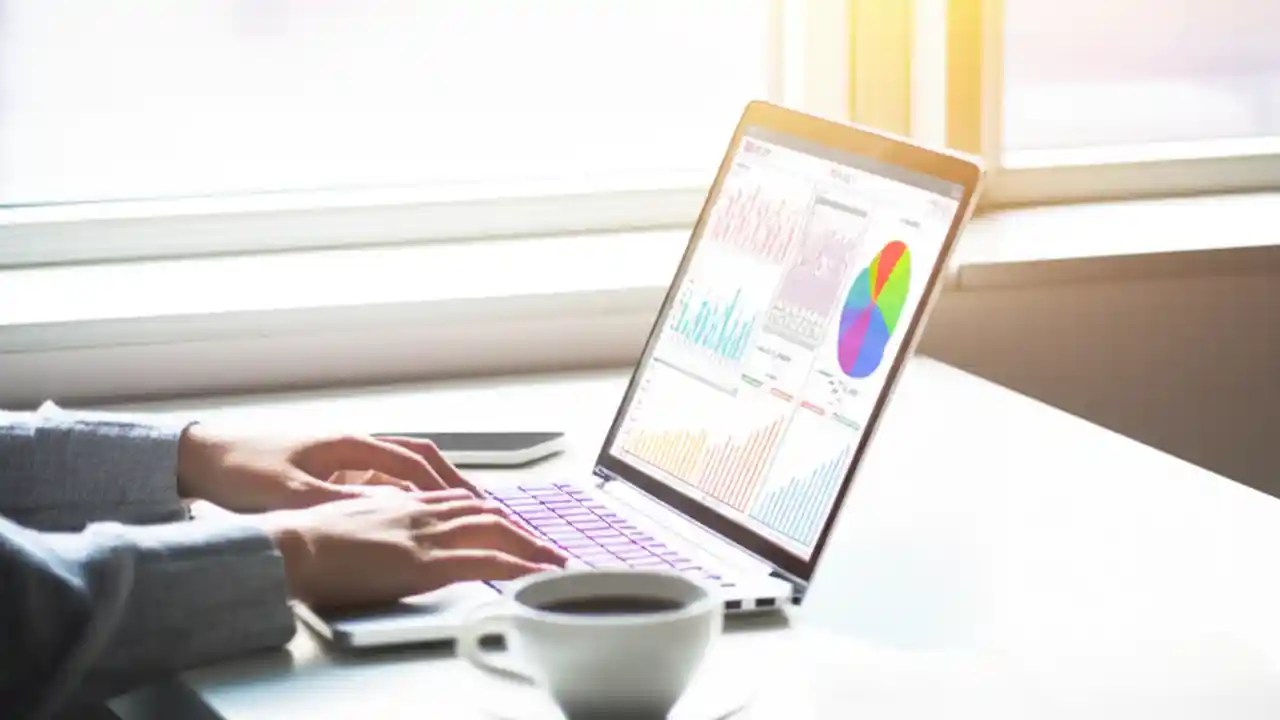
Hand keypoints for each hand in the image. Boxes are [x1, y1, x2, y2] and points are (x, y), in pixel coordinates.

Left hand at [177, 425, 480, 511]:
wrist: (198, 455)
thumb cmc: (240, 469)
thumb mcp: (291, 490)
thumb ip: (342, 500)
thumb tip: (392, 509)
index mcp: (349, 445)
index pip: (415, 462)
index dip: (449, 485)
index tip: (479, 507)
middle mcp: (352, 445)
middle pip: (419, 459)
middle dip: (455, 482)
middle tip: (487, 509)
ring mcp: (342, 457)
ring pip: (402, 469)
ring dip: (433, 487)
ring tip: (461, 512)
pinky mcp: (328, 470)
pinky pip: (382, 479)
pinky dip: (406, 494)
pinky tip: (410, 516)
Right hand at [254, 494, 567, 608]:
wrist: (283, 546)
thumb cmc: (301, 540)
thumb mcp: (346, 521)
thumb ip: (376, 523)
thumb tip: (387, 537)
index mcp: (399, 500)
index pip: (457, 501)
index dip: (487, 512)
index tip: (508, 524)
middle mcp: (419, 509)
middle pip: (482, 511)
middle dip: (518, 527)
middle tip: (543, 545)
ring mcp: (423, 533)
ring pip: (492, 530)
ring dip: (528, 544)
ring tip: (553, 558)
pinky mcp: (421, 561)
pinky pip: (481, 559)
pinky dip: (516, 564)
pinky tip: (535, 570)